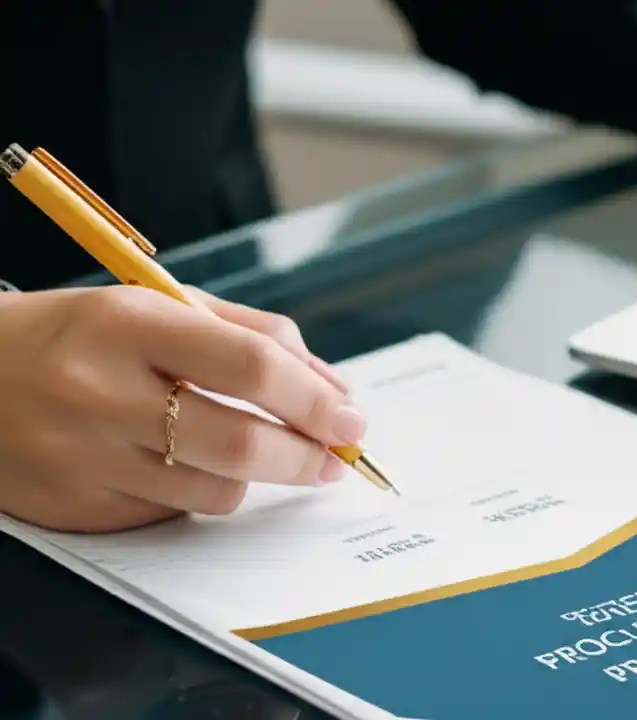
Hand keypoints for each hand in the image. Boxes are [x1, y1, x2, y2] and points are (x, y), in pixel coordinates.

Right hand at [0, 285, 359, 532]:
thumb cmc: (81, 334)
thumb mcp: (160, 307)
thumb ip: (255, 338)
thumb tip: (334, 391)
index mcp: (126, 324)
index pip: (250, 367)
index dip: (315, 399)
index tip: (351, 419)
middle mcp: (97, 392)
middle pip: (239, 443)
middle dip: (307, 456)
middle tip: (336, 457)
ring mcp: (81, 457)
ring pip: (215, 491)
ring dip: (256, 477)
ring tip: (254, 450)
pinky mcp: (73, 508)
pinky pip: (171, 515)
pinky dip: (197, 492)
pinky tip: (182, 464)